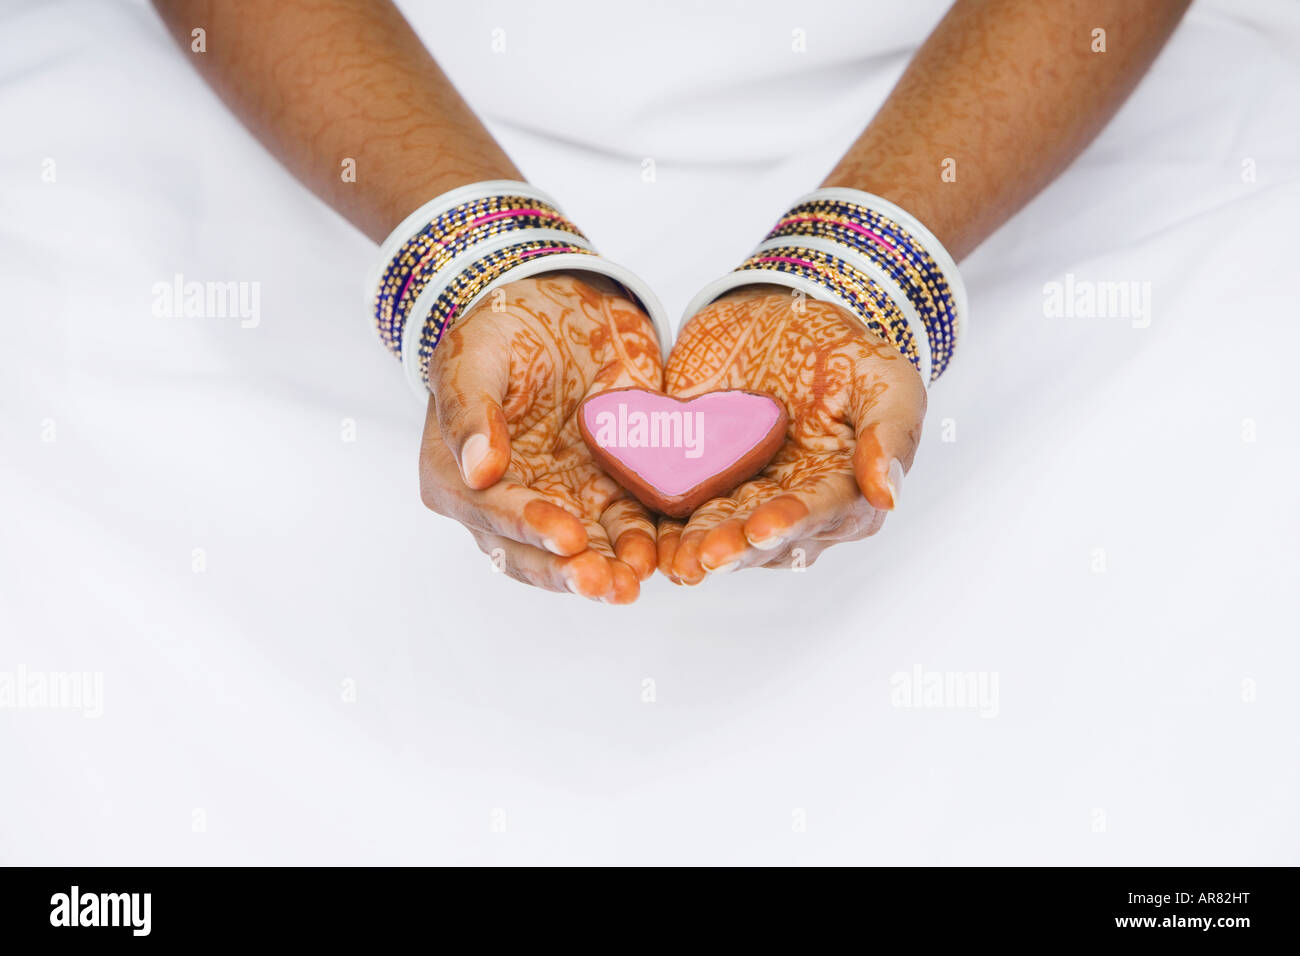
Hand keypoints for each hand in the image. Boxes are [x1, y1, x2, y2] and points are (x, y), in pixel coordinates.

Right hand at [419, 273, 662, 601]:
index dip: (529, 527)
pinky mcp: (600, 495)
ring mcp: (554, 504)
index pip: (491, 513)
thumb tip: (477, 471)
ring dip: (606, 574)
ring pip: (578, 555)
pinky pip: (620, 530)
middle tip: (605, 585)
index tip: (567, 536)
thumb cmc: (498, 331)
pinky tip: (658, 558)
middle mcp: (502, 506)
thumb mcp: (473, 354)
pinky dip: (638, 547)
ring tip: (633, 585)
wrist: (552, 312)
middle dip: (569, 573)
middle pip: (531, 553)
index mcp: (456, 479)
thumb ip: (469, 409)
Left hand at [657, 286, 925, 583]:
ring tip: (677, 561)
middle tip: (707, 557)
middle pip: (764, 536)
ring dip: (698, 548)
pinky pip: (680, 511)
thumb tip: (888, 497)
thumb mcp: (883, 377)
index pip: (819, 512)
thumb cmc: (844, 351)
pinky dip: (663, 528)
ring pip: (721, 532)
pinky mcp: (700, 484)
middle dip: (735, 547)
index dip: (790, 522)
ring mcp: (744, 499)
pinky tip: (647, 542)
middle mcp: (794, 509)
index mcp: (844, 492)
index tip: (762, 527)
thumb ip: (890, 433)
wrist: (777, 319)